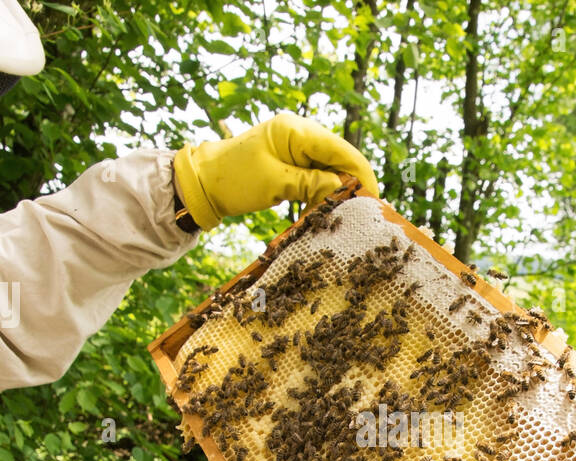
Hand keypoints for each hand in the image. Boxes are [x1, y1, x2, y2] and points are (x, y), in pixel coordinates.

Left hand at [173, 112, 378, 230]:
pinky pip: (316, 174)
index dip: (360, 175)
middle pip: (339, 158)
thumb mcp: (274, 183)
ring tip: (340, 216)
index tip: (373, 200)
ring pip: (329, 168)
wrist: (202, 181)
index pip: (340, 150)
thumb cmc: (233, 180)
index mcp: (295, 130)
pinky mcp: (291, 160)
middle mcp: (299, 132)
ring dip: (336, 191)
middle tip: (360, 213)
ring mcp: (295, 145)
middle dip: (350, 185)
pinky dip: (321, 192)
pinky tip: (321, 210)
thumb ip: (311, 183)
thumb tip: (343, 187)